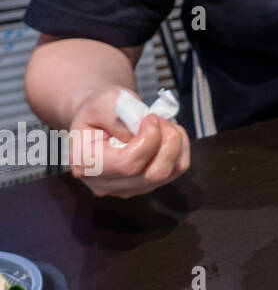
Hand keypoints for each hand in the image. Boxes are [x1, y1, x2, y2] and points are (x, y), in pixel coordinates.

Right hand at [67, 85, 190, 197]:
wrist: (99, 118)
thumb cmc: (100, 109)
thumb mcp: (104, 101)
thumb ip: (119, 116)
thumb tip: (140, 134)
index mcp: (86, 164)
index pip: (128, 164)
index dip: (149, 139)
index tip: (150, 118)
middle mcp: (104, 184)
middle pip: (153, 174)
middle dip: (167, 141)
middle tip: (159, 119)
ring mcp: (126, 188)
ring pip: (169, 173)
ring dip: (175, 143)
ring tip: (162, 124)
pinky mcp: (146, 186)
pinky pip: (176, 169)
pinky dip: (180, 148)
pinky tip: (166, 134)